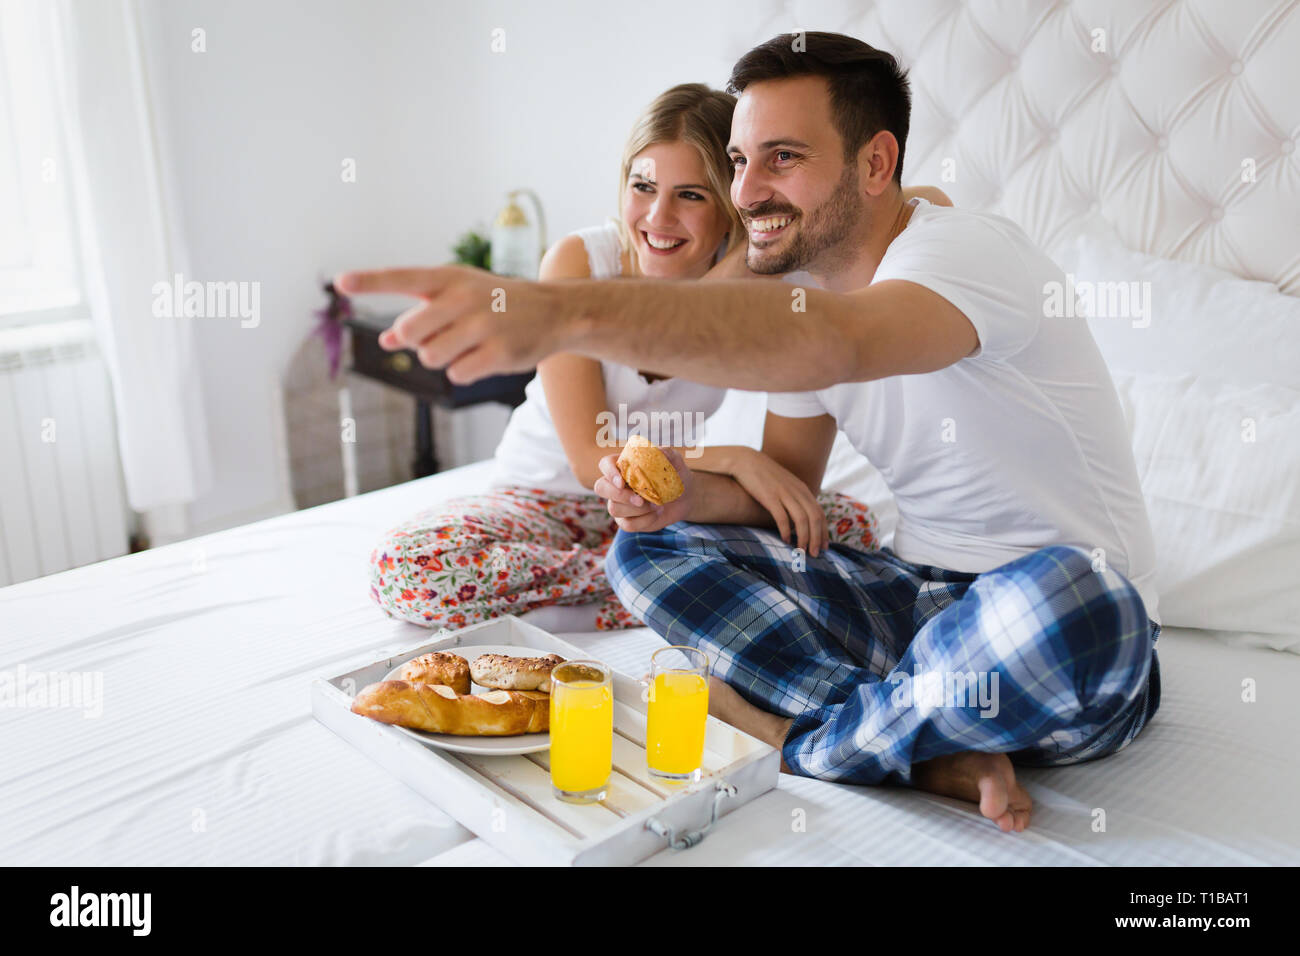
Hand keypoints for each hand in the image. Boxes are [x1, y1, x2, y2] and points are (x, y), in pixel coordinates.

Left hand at [332, 266, 564, 382]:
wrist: (554, 311)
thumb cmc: (495, 303)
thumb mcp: (458, 300)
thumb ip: (420, 317)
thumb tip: (386, 339)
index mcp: (450, 278)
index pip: (402, 278)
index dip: (369, 281)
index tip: (340, 282)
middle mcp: (464, 298)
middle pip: (411, 332)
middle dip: (420, 341)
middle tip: (446, 334)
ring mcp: (483, 325)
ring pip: (432, 357)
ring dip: (443, 358)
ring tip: (468, 345)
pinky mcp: (499, 352)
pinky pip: (457, 374)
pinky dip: (464, 371)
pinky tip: (484, 356)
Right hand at [592, 448, 692, 532]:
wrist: (684, 497)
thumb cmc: (675, 475)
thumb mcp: (675, 461)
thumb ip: (666, 453)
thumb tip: (659, 451)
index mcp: (623, 465)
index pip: (605, 464)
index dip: (609, 472)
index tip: (622, 481)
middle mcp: (616, 484)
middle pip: (601, 488)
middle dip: (618, 495)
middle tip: (639, 500)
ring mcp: (619, 503)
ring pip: (614, 508)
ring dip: (637, 510)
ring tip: (657, 505)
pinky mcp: (627, 520)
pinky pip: (627, 524)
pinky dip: (644, 521)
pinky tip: (657, 513)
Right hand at [727, 447, 827, 556]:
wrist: (746, 461)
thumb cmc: (764, 476)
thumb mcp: (785, 485)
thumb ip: (795, 499)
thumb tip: (800, 519)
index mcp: (803, 490)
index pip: (820, 513)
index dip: (823, 531)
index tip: (824, 547)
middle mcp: (797, 492)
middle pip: (814, 518)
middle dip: (817, 538)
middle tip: (816, 554)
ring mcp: (784, 494)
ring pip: (802, 519)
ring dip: (804, 538)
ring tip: (802, 551)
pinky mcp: (769, 497)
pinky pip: (782, 517)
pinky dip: (785, 530)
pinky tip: (785, 540)